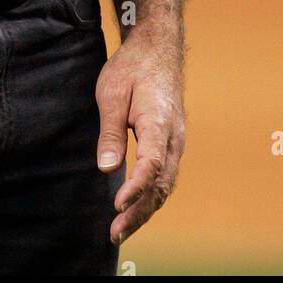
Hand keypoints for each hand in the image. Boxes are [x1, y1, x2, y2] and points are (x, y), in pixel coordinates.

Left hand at [95, 33, 185, 243]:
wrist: (156, 49)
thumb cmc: (132, 68)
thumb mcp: (112, 92)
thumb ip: (110, 131)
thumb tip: (107, 168)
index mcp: (160, 121)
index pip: (151, 163)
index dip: (135, 188)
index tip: (117, 205)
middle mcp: (173, 137)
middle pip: (161, 184)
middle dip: (139, 212)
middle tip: (115, 233)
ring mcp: (175, 142)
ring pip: (165, 185)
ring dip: (145, 210)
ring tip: (121, 230)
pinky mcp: (170, 144)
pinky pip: (164, 177)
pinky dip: (151, 197)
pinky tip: (135, 210)